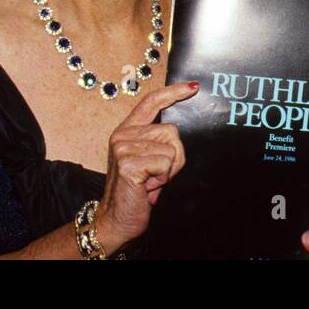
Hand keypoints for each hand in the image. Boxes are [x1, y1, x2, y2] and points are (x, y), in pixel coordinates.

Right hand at [94, 82, 197, 254]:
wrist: (116, 221)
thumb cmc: (136, 191)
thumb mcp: (147, 161)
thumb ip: (157, 142)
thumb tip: (176, 130)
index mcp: (127, 131)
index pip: (151, 102)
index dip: (173, 92)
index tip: (193, 87)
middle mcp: (122, 135)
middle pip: (172, 131)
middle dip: (174, 156)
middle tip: (155, 174)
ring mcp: (123, 148)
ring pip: (171, 148)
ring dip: (168, 169)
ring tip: (149, 181)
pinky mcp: (128, 163)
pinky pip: (166, 163)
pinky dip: (163, 178)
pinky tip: (146, 186)